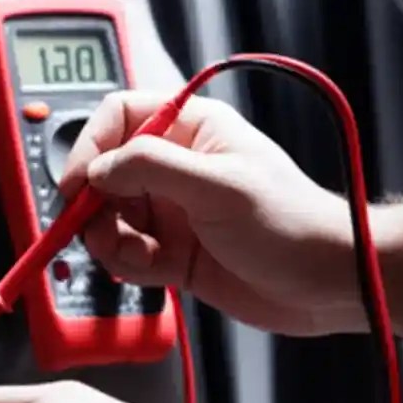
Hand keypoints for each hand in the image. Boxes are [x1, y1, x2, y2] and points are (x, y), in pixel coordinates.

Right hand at [60, 91, 361, 334]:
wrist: (325, 285)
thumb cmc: (292, 225)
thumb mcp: (218, 187)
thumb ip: (151, 167)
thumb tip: (97, 168)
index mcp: (190, 129)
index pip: (118, 117)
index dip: (89, 146)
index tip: (77, 183)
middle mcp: (175, 166)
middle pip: (103, 172)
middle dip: (93, 204)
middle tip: (96, 228)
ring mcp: (170, 210)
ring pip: (107, 217)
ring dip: (108, 240)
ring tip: (135, 255)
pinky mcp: (170, 251)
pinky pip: (124, 252)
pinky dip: (127, 264)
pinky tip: (153, 269)